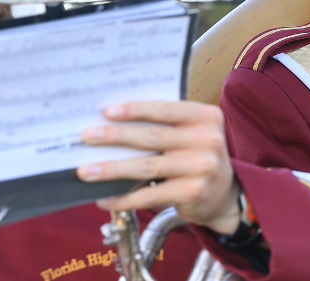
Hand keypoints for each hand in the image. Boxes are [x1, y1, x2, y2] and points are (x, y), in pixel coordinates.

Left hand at [76, 100, 240, 234]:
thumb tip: (111, 124)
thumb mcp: (191, 134)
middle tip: (87, 137)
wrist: (223, 193)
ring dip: (112, 169)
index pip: (166, 109)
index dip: (135, 110)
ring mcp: (202, 167)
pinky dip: (124, 198)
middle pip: (152, 137)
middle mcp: (208, 139)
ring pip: (147, 166)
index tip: (107, 112)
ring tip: (86, 171)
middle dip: (115, 137)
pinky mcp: (193, 192)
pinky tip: (105, 198)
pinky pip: (150, 195)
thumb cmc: (196, 155)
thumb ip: (164, 126)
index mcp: (206, 117)